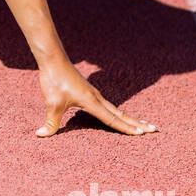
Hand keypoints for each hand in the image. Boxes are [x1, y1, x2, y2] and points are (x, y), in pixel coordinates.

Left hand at [36, 60, 156, 137]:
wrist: (53, 59)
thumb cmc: (54, 80)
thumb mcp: (51, 103)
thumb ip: (50, 122)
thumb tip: (40, 135)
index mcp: (92, 102)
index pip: (112, 119)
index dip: (126, 128)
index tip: (142, 134)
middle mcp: (97, 98)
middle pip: (121, 114)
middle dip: (137, 123)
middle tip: (154, 130)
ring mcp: (94, 94)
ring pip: (116, 109)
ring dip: (129, 118)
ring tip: (142, 125)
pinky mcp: (88, 91)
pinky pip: (107, 105)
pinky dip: (117, 112)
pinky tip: (117, 115)